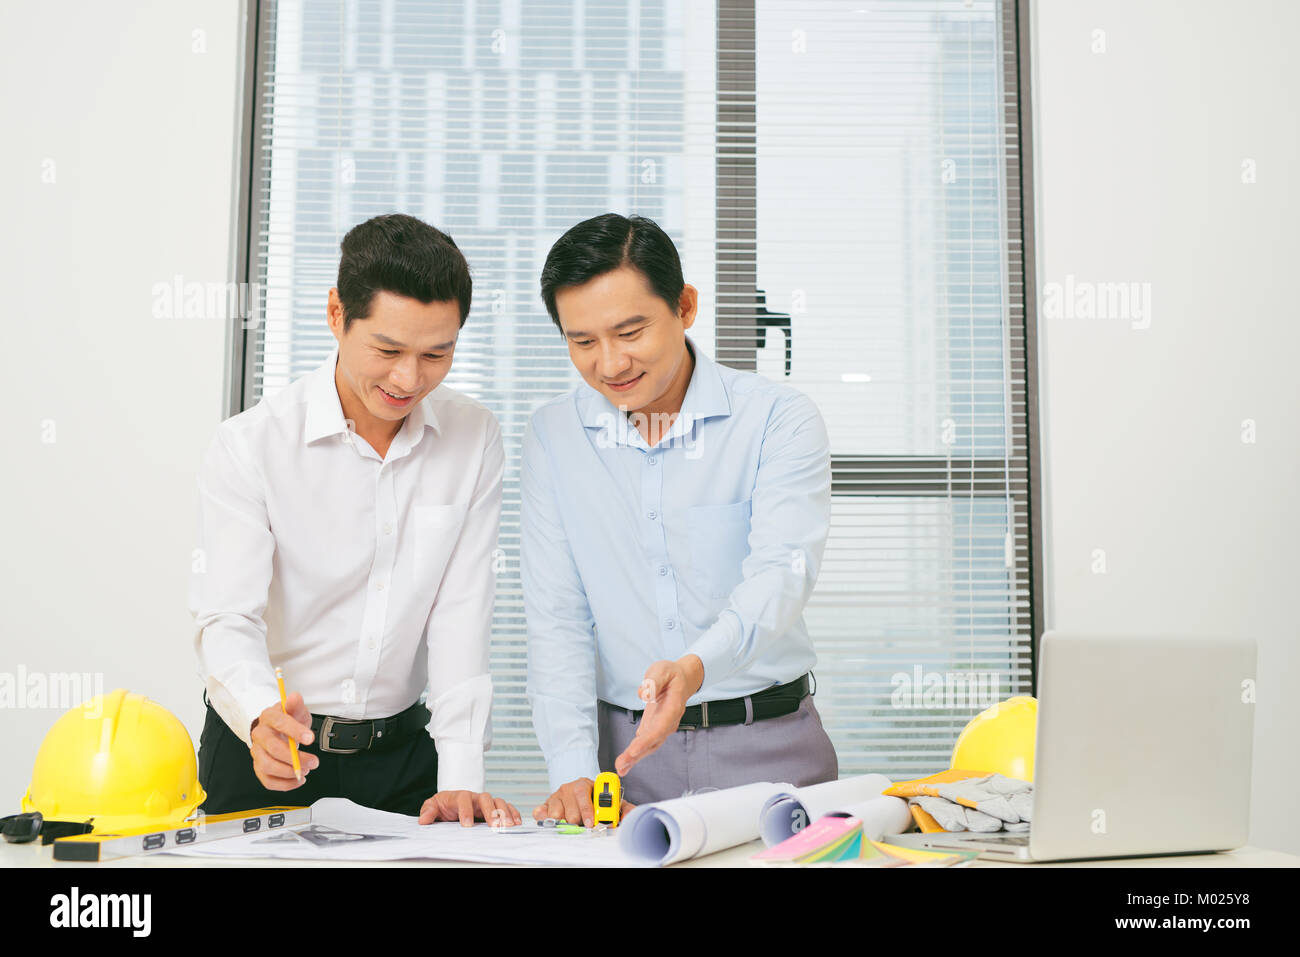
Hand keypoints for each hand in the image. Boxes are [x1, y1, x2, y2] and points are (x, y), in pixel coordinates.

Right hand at [249, 692, 318, 789]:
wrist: (278, 730)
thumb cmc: (288, 720)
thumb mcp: (295, 709)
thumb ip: (296, 704)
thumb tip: (294, 697)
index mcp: (269, 717)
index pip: (280, 723)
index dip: (296, 731)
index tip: (311, 738)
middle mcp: (260, 735)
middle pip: (273, 749)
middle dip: (296, 758)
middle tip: (313, 762)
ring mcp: (257, 752)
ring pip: (267, 766)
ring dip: (289, 772)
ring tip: (306, 771)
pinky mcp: (259, 767)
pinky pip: (267, 780)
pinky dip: (284, 784)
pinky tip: (298, 780)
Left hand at [418, 791, 522, 827]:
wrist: (450, 802)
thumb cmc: (443, 805)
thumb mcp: (432, 806)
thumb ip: (428, 811)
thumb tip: (423, 820)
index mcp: (459, 796)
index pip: (463, 799)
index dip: (466, 811)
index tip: (466, 825)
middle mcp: (474, 796)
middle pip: (485, 798)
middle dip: (491, 811)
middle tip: (494, 825)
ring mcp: (485, 801)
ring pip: (498, 801)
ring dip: (504, 813)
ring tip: (508, 826)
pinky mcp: (493, 807)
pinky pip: (506, 807)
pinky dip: (513, 813)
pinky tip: (517, 823)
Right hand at [532, 778, 635, 827]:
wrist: (580, 796)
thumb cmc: (596, 801)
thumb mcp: (613, 802)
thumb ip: (624, 808)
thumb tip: (631, 815)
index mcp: (586, 784)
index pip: (583, 792)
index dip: (587, 808)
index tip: (591, 822)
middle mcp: (570, 787)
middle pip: (571, 809)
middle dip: (579, 821)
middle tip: (583, 825)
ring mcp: (557, 795)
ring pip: (557, 813)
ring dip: (565, 822)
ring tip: (573, 822)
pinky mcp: (546, 804)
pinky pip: (541, 811)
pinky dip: (545, 818)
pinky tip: (553, 820)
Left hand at [615, 655, 704, 775]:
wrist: (681, 680)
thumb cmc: (672, 675)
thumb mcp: (662, 670)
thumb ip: (654, 681)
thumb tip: (644, 693)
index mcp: (672, 708)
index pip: (660, 727)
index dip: (647, 740)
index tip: (634, 750)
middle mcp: (668, 721)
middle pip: (654, 741)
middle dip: (637, 755)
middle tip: (621, 765)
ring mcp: (662, 726)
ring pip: (649, 745)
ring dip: (635, 758)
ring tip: (621, 767)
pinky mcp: (653, 727)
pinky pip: (644, 742)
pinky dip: (635, 753)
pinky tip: (625, 761)